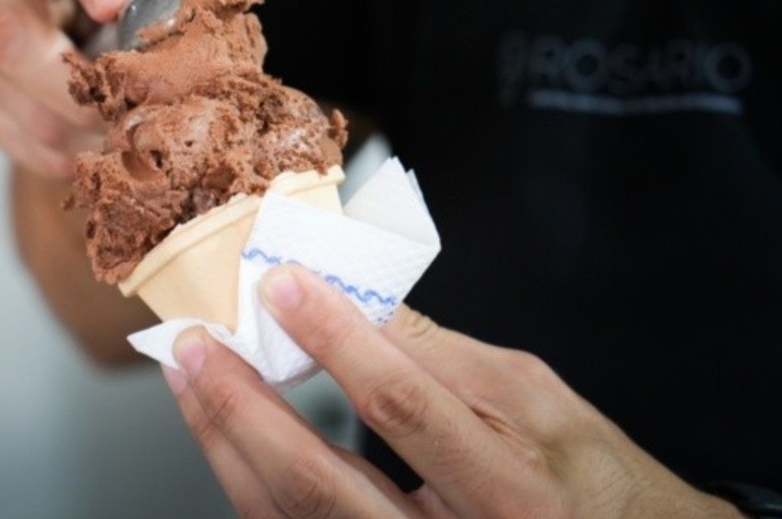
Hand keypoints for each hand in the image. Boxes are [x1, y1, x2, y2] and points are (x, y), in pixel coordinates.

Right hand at [0, 0, 237, 178]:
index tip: (114, 2)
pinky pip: (10, 136)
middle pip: (10, 36)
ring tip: (126, 132)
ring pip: (16, 101)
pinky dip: (61, 153)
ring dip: (80, 132)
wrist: (93, 18)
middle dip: (76, 88)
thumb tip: (190, 23)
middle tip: (130, 111)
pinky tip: (94, 142)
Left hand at [163, 264, 741, 517]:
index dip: (337, 343)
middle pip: (322, 485)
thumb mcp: (538, 400)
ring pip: (291, 518)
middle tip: (198, 345)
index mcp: (513, 497)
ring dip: (229, 444)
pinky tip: (225, 434)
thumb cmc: (587, 477)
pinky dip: (250, 481)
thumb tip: (357, 303)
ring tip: (193, 380)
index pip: (405, 410)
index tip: (284, 286)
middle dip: (245, 408)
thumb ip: (446, 358)